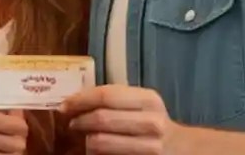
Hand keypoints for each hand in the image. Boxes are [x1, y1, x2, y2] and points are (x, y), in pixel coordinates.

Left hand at [61, 85, 181, 154]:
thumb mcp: (140, 103)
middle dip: (79, 121)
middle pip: (101, 119)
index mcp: (148, 100)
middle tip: (69, 123)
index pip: (105, 96)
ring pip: (101, 142)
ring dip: (84, 140)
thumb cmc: (151, 121)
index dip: (80, 100)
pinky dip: (96, 153)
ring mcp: (150, 147)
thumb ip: (112, 98)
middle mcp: (152, 123)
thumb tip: (72, 99)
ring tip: (81, 137)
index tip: (64, 105)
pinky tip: (94, 150)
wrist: (181, 148)